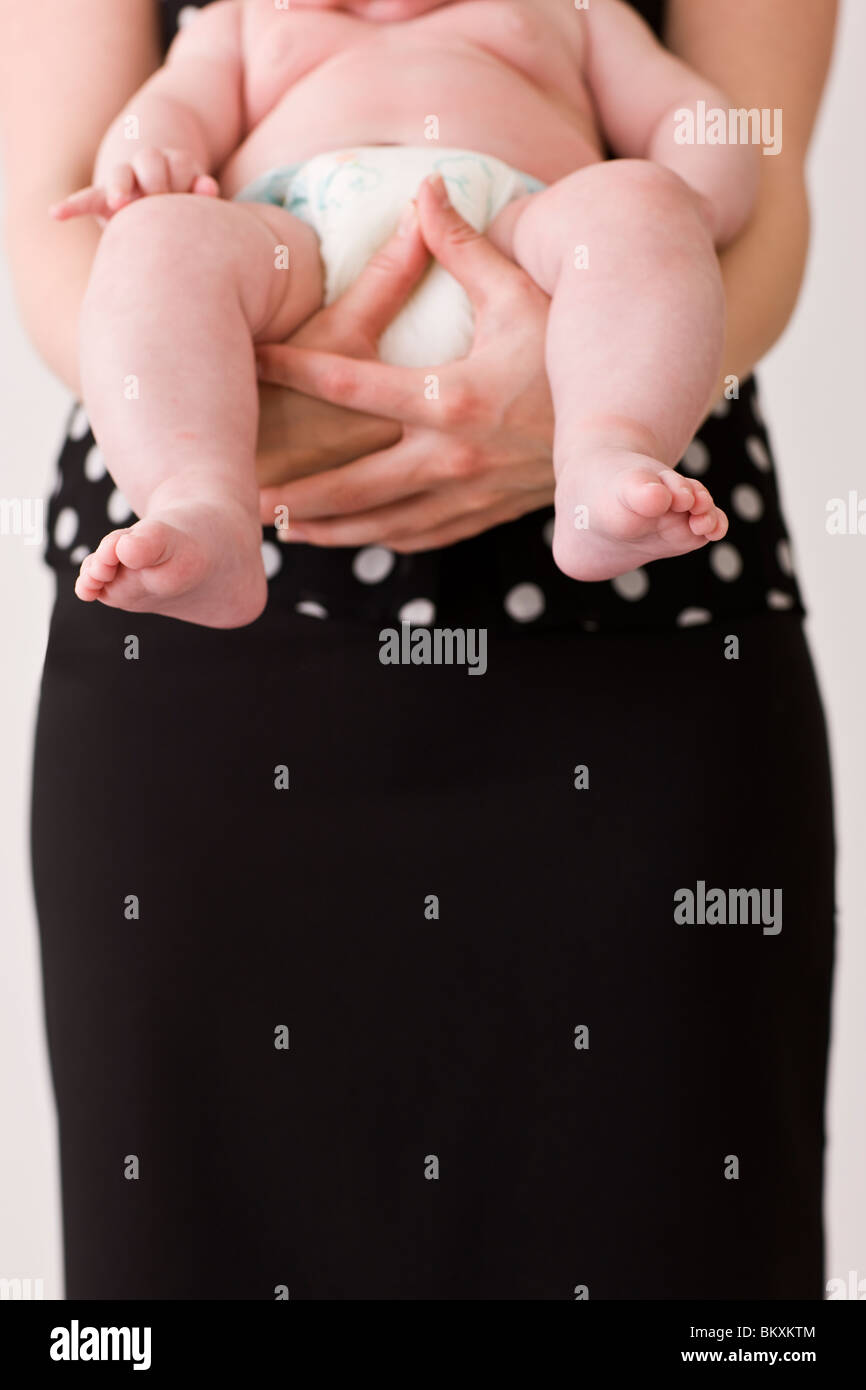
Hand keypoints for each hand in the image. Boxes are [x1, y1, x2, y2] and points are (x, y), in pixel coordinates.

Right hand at [50, 147, 218, 221]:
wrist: (151, 188)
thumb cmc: (181, 199)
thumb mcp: (194, 188)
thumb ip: (200, 188)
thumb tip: (208, 187)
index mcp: (171, 166)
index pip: (180, 163)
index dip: (187, 175)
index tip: (200, 189)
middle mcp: (143, 169)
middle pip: (151, 162)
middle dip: (158, 179)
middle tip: (161, 197)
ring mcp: (122, 183)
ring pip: (122, 174)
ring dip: (121, 186)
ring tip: (120, 202)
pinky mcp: (104, 201)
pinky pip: (85, 199)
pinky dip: (72, 206)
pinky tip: (56, 213)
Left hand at [256, 176, 554, 551]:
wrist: (627, 428)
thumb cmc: (568, 354)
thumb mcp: (520, 296)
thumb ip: (464, 248)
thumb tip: (427, 187)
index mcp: (453, 397)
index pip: (350, 383)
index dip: (292, 369)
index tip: (250, 359)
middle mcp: (453, 457)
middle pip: (350, 481)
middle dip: (291, 489)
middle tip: (237, 491)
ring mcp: (466, 496)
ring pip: (376, 522)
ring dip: (322, 527)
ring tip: (272, 524)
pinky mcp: (480, 517)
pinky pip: (414, 537)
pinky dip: (370, 539)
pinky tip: (337, 537)